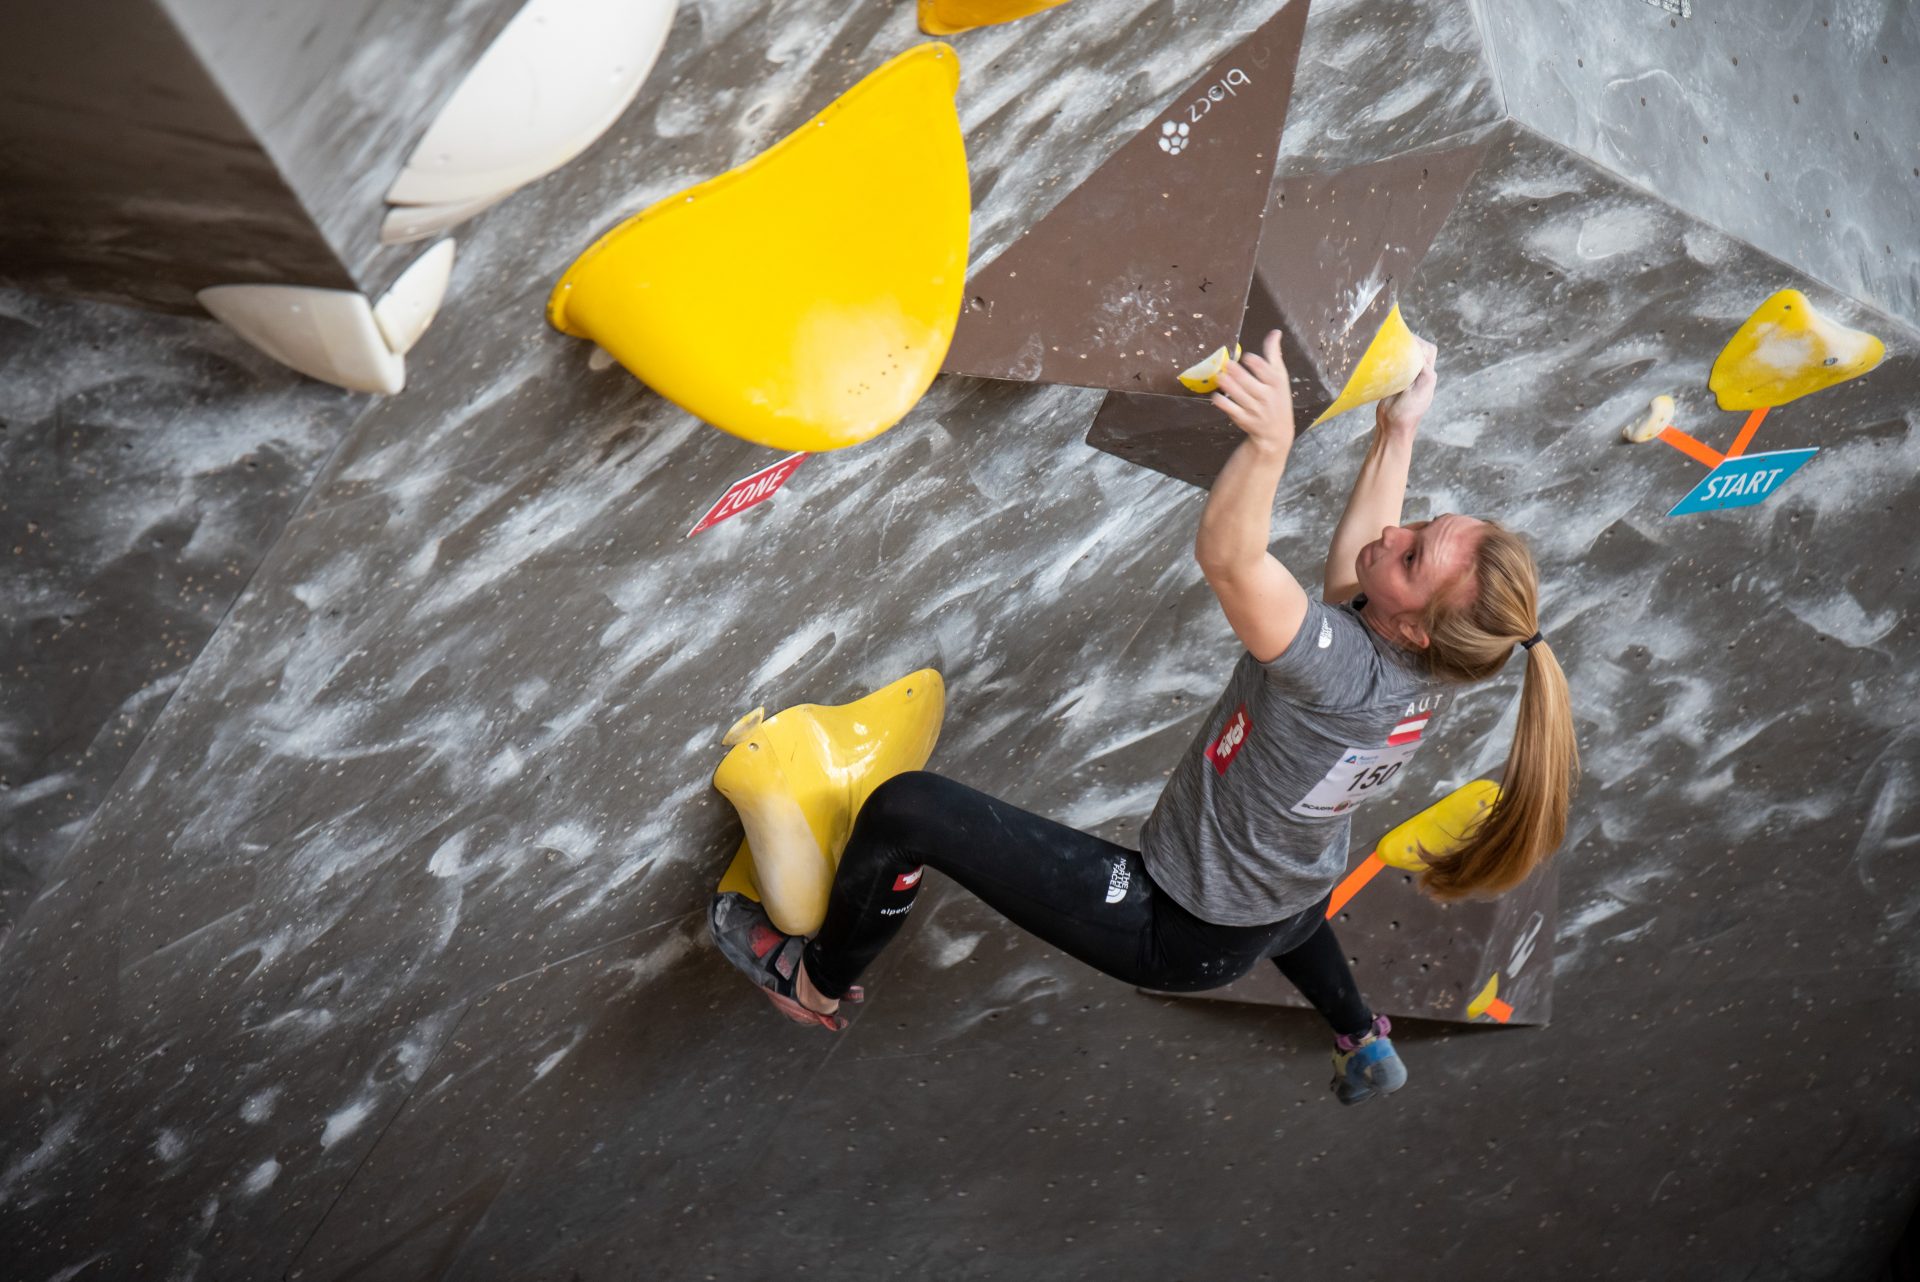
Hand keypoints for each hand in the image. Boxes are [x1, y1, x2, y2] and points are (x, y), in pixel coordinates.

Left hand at [1212, 329, 1294, 456]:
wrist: (1276, 431)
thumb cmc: (1277, 398)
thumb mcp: (1280, 376)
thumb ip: (1274, 354)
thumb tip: (1275, 332)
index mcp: (1276, 383)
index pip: (1266, 372)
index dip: (1256, 364)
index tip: (1246, 357)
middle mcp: (1266, 396)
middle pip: (1251, 384)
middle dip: (1238, 374)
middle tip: (1226, 364)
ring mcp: (1255, 409)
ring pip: (1240, 396)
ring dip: (1228, 386)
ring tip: (1219, 376)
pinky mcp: (1244, 419)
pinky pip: (1232, 411)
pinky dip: (1223, 404)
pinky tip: (1215, 396)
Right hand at [1376, 337, 1437, 437]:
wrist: (1392, 426)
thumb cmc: (1409, 411)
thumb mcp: (1423, 389)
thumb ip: (1425, 371)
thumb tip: (1419, 354)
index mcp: (1428, 374)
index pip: (1427, 350)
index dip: (1419, 343)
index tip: (1406, 340)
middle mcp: (1417, 373)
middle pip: (1417, 350)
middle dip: (1410, 342)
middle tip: (1397, 339)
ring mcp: (1404, 377)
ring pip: (1404, 356)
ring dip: (1399, 350)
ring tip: (1390, 345)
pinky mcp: (1392, 381)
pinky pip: (1393, 366)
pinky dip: (1390, 359)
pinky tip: (1383, 357)